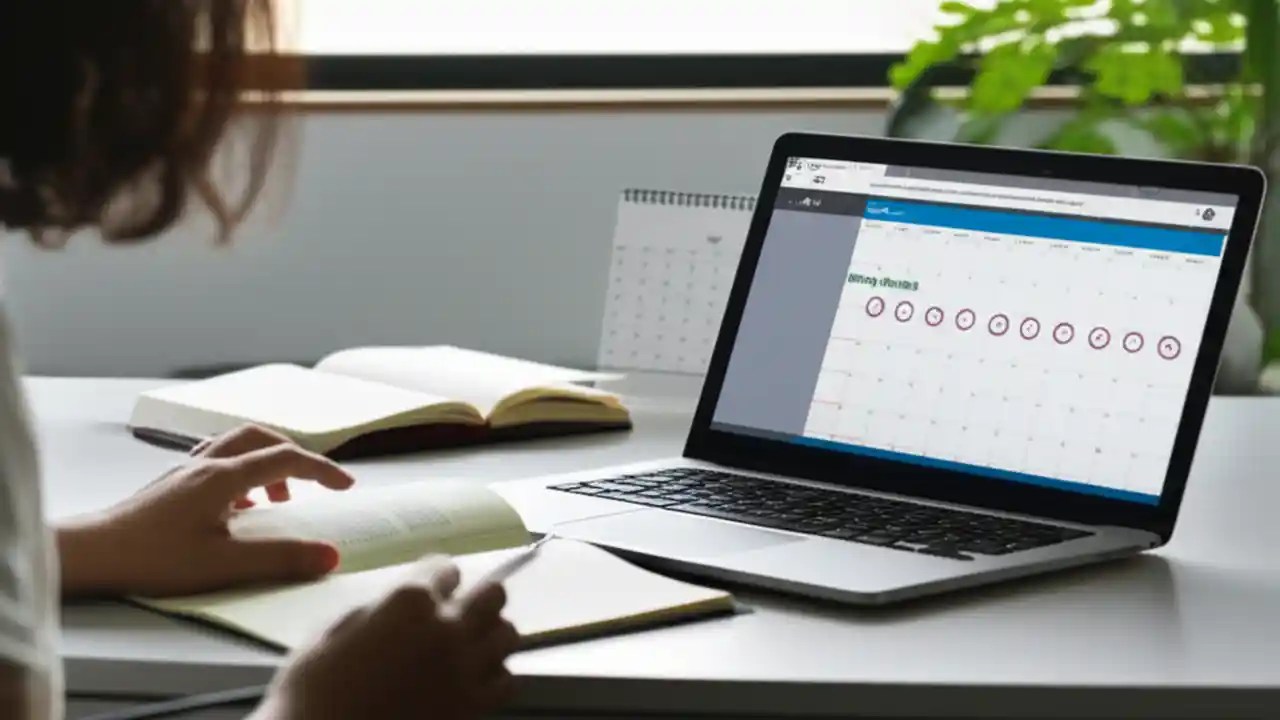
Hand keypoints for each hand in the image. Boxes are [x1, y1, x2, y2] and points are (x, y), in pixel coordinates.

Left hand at [58, 425, 354, 597]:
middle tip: (313, 483)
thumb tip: (331, 555)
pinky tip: (238, 508)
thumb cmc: (153, 558)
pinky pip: (217, 461)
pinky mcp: (171, 485)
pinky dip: (242, 473)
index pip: (286, 458)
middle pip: (261, 437)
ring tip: (277, 499)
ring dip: (267, 462)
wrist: (92, 553)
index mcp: (223, 476)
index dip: (321, 469)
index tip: (346, 486)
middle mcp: (205, 464)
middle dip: (295, 455)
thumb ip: (280, 558)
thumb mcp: (223, 564)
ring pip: (237, 446)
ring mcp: (184, 471)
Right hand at [255, 557, 518, 719]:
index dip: (435, 577)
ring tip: (469, 645)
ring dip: (490, 635)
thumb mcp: (328, 636)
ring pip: (508, 634)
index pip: (445, 567)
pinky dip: (494, 676)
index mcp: (410, 601)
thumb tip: (389, 607)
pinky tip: (473, 680)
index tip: (431, 586)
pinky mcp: (475, 706)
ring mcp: (466, 668)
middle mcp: (447, 627)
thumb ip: (371, 613)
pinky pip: (507, 679)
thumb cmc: (312, 695)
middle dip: (476, 598)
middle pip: (492, 594)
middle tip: (457, 612)